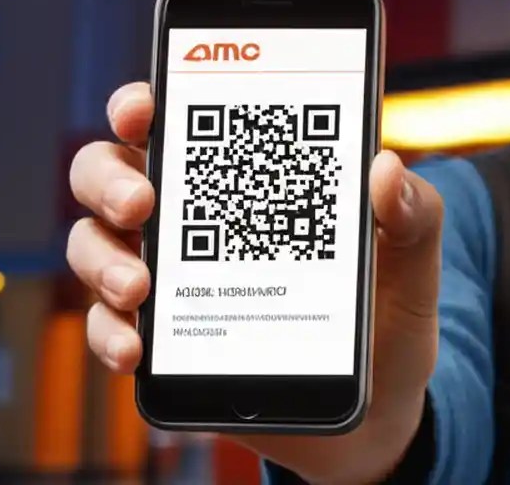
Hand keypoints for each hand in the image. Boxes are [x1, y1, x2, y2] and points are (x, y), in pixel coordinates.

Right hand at [66, 83, 444, 484]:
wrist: (380, 405)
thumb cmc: (391, 311)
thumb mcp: (414, 261)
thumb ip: (413, 212)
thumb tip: (385, 168)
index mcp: (252, 179)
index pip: (180, 122)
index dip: (144, 105)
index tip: (144, 111)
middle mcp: (197, 219)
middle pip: (109, 173)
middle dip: (109, 179)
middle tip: (142, 202)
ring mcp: (173, 279)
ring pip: (95, 246)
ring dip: (103, 260)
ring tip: (141, 288)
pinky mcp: (167, 341)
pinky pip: (110, 329)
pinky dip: (112, 335)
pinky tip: (138, 350)